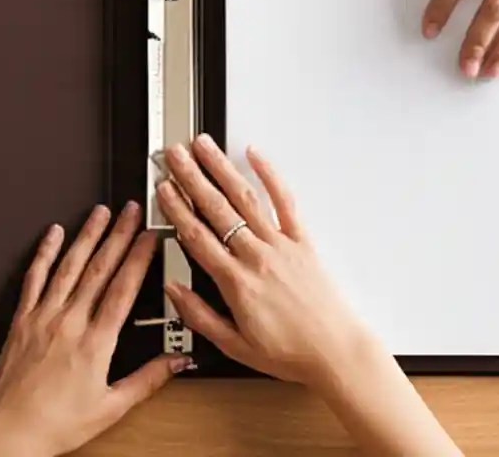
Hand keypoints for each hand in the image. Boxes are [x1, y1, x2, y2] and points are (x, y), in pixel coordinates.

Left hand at [0, 204, 190, 456]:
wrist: (9, 430)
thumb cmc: (55, 423)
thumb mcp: (112, 407)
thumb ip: (148, 380)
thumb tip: (176, 362)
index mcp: (95, 343)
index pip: (123, 288)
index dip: (139, 257)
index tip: (150, 237)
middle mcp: (69, 323)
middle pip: (99, 269)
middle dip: (118, 235)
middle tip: (131, 211)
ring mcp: (43, 318)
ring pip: (69, 266)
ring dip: (86, 236)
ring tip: (99, 212)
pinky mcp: (22, 320)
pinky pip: (34, 278)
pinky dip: (44, 253)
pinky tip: (52, 234)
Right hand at [154, 135, 373, 384]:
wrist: (335, 351)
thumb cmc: (290, 352)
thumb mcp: (234, 346)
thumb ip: (199, 316)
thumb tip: (174, 290)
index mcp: (236, 283)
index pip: (197, 237)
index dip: (176, 209)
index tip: (163, 190)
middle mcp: (256, 257)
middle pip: (216, 209)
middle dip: (191, 177)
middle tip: (174, 155)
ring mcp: (281, 245)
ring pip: (245, 198)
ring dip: (221, 168)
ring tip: (204, 146)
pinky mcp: (303, 241)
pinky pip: (285, 201)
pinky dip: (270, 175)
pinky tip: (255, 155)